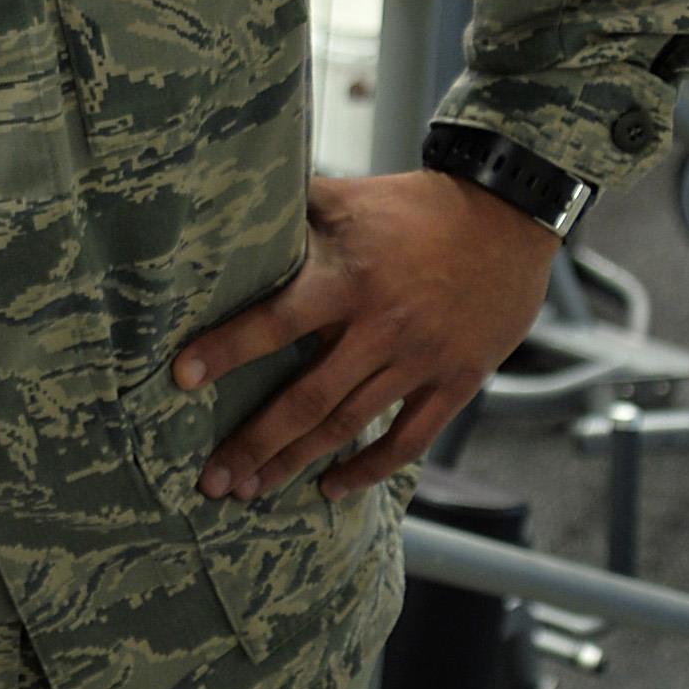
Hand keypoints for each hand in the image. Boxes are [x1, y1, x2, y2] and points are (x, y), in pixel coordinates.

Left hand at [174, 168, 568, 501]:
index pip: (275, 321)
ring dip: (296, 462)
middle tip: (212, 479)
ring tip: (251, 491)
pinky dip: (370, 469)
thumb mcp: (348, 197)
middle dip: (254, 443)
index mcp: (347, 279)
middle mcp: (381, 327)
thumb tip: (230, 199)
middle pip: (307, 398)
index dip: (227, 350)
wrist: (507, 218)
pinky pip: (409, 439)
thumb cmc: (414, 206)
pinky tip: (330, 488)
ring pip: (349, 424)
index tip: (181, 379)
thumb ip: (291, 209)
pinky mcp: (456, 382)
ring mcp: (421, 360)